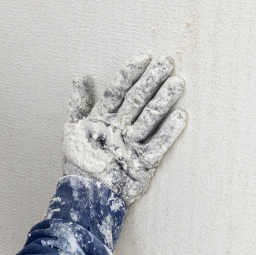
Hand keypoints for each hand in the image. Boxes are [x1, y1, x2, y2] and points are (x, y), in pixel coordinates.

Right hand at [62, 54, 186, 205]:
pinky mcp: (142, 165)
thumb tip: (81, 77)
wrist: (86, 197)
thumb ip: (78, 103)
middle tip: (168, 62)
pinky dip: (170, 132)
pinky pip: (158, 146)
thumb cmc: (81, 162)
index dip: (129, 73)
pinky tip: (182, 117)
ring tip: (178, 83)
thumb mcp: (73, 130)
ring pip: (149, 119)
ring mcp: (129, 147)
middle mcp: (115, 130)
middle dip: (152, 80)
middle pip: (136, 100)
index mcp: (100, 120)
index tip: (144, 57)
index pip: (116, 91)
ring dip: (164, 100)